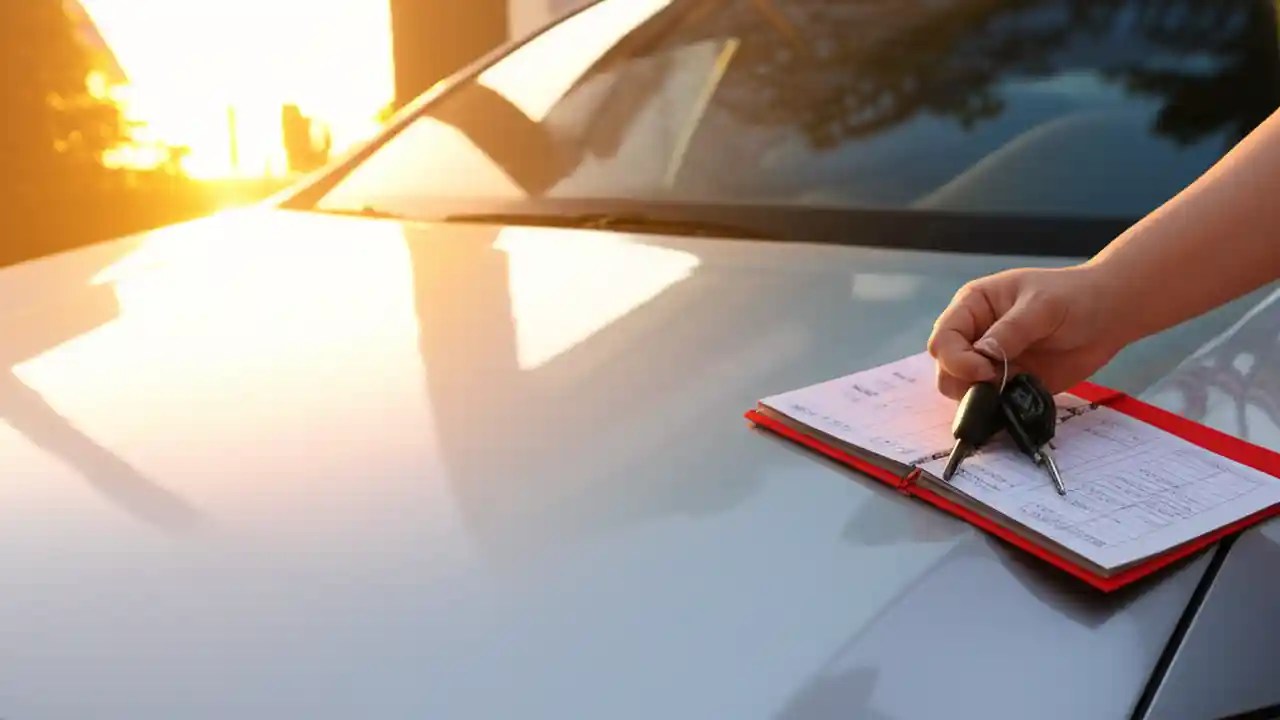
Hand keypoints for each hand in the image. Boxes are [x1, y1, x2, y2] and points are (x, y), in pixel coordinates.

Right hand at [927, 265, 1127, 399]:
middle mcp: (975, 335)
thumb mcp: (1042, 306)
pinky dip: (999, 409)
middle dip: (965, 381)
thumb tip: (982, 355)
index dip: (957, 359)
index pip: (943, 339)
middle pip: (945, 368)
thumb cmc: (1074, 297)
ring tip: (1013, 388)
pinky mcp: (1009, 384)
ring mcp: (991, 362)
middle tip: (998, 383)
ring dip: (981, 397)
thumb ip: (1010, 330)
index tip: (986, 370)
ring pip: (962, 390)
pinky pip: (991, 403)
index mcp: (972, 308)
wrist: (1110, 315)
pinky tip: (1019, 400)